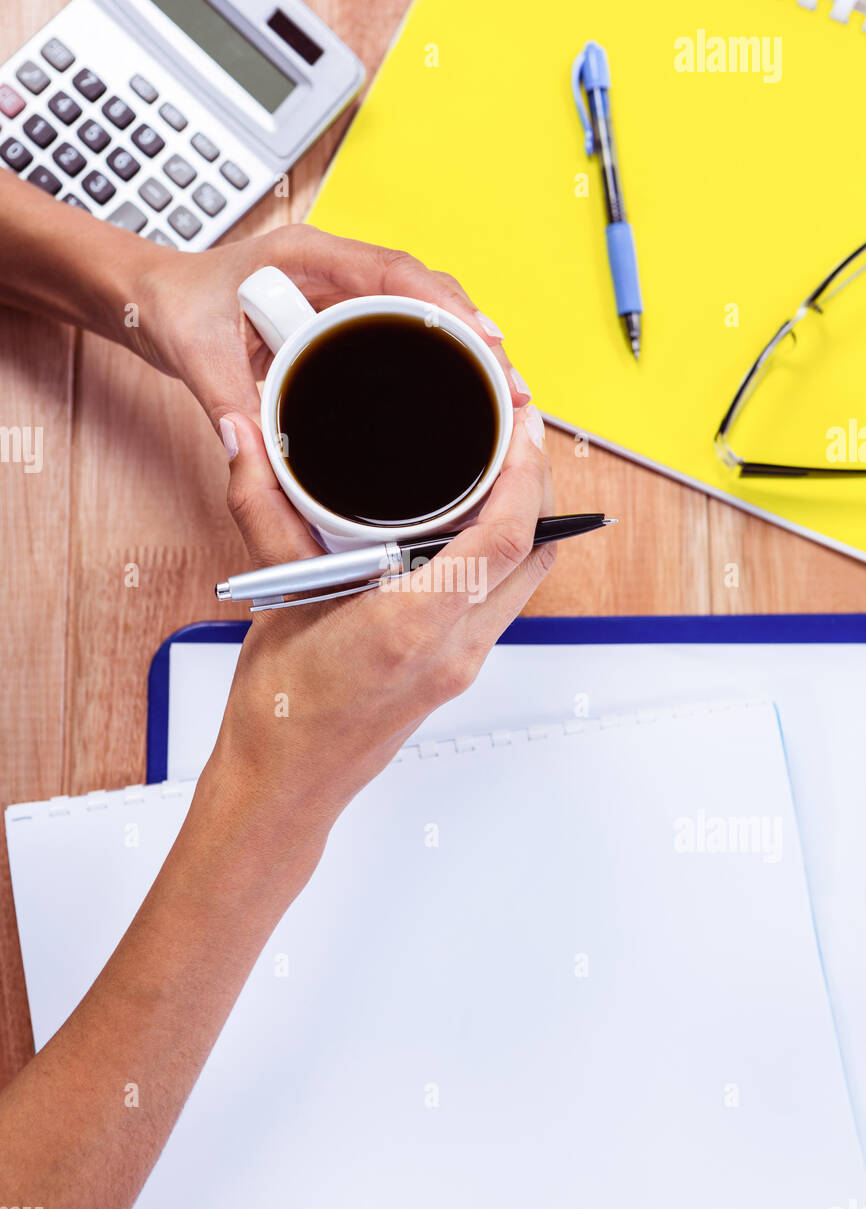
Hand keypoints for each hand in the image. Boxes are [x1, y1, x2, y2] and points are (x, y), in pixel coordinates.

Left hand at [132, 225, 530, 432]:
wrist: (154, 299)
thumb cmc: (176, 307)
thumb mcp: (195, 354)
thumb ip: (223, 399)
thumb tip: (249, 444)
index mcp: (305, 255)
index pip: (393, 271)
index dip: (445, 306)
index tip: (482, 339)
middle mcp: (334, 267)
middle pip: (424, 291)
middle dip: (474, 332)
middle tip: (509, 383)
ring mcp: (343, 290)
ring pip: (421, 309)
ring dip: (465, 345)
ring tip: (503, 390)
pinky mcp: (344, 316)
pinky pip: (403, 329)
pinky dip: (439, 355)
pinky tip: (464, 386)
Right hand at [195, 401, 553, 890]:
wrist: (285, 785)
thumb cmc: (280, 712)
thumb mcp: (275, 597)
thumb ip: (265, 509)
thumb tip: (246, 438)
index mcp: (413, 625)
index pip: (506, 539)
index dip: (526, 473)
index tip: (520, 423)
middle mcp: (454, 647)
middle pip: (536, 552)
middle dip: (538, 482)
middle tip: (517, 426)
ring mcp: (464, 663)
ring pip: (527, 578)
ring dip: (527, 518)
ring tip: (501, 463)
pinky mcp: (458, 670)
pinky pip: (503, 600)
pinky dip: (504, 552)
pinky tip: (472, 523)